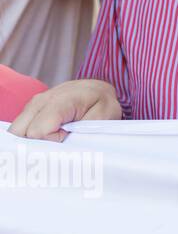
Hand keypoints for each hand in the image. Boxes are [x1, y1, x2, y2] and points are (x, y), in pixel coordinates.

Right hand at [7, 80, 121, 141]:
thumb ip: (83, 131)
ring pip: (17, 132)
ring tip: (55, 137)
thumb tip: (63, 145)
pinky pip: (21, 129)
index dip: (52, 141)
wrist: (96, 88)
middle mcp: (41, 101)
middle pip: (21, 133)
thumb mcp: (104, 116)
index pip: (38, 131)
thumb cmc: (102, 103)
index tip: (67, 138)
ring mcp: (33, 104)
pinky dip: (31, 137)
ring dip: (33, 141)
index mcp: (60, 101)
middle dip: (37, 144)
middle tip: (58, 141)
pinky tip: (49, 135)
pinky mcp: (30, 109)